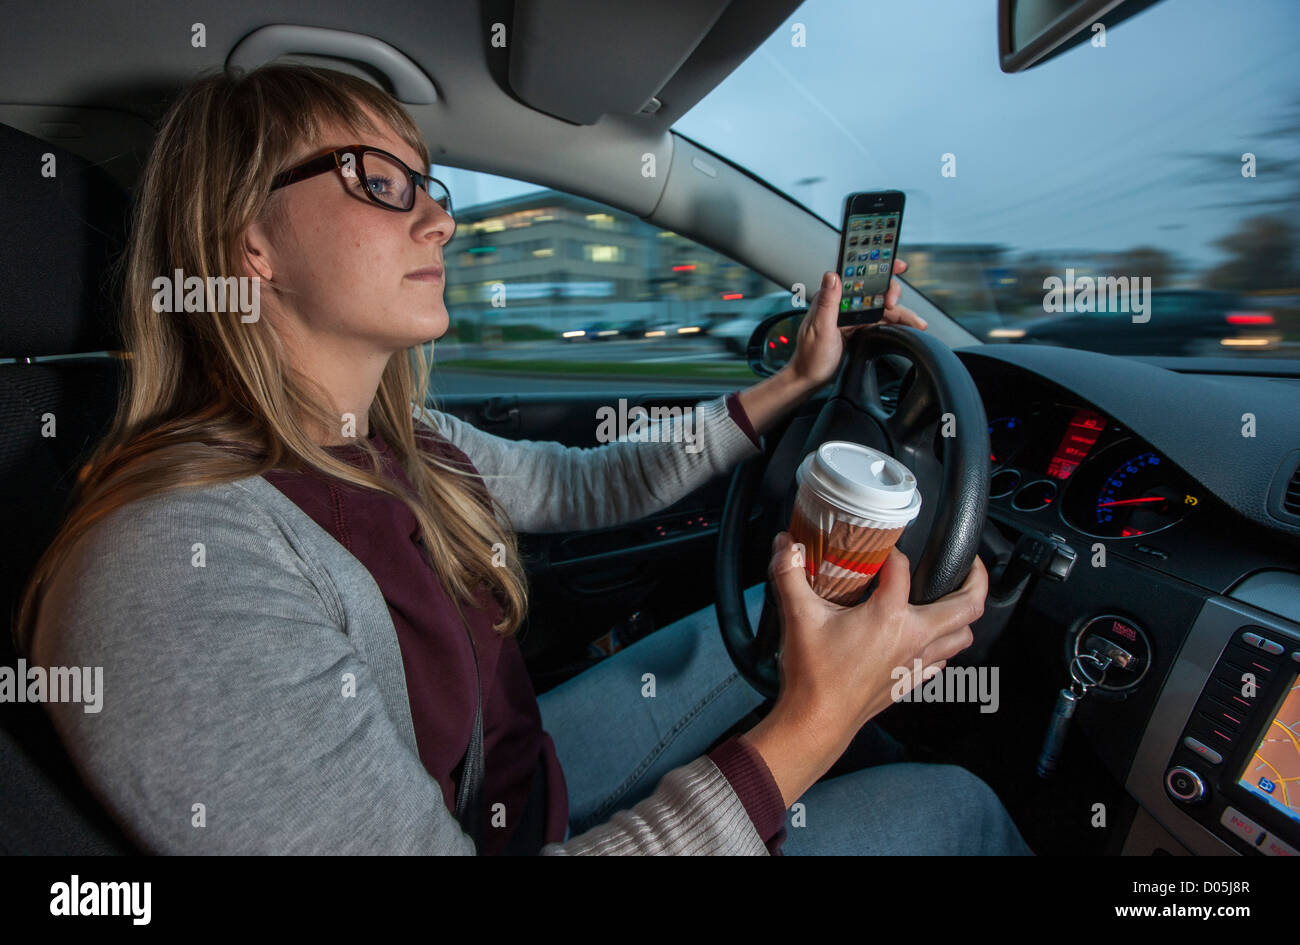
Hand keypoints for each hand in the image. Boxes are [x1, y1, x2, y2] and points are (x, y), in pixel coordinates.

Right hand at [763, 530, 985, 762]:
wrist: (817, 721)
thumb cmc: (813, 673)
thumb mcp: (799, 615)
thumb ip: (789, 573)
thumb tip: (786, 544)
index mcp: (890, 616)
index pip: (902, 568)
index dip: (891, 551)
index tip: (879, 545)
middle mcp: (913, 637)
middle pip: (967, 606)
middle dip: (975, 580)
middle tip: (969, 563)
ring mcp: (916, 662)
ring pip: (962, 636)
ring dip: (963, 616)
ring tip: (954, 599)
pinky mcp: (910, 681)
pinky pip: (942, 660)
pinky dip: (944, 645)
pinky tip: (930, 638)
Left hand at [785, 257, 928, 390]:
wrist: (809, 380)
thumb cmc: (810, 357)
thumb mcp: (819, 329)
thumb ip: (827, 302)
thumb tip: (832, 275)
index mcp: (831, 298)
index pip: (857, 275)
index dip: (877, 266)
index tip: (894, 264)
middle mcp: (843, 304)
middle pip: (875, 290)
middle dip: (891, 293)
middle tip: (895, 304)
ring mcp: (852, 316)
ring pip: (882, 308)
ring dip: (900, 313)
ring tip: (917, 322)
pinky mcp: (859, 328)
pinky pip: (881, 322)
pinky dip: (896, 324)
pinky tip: (907, 328)